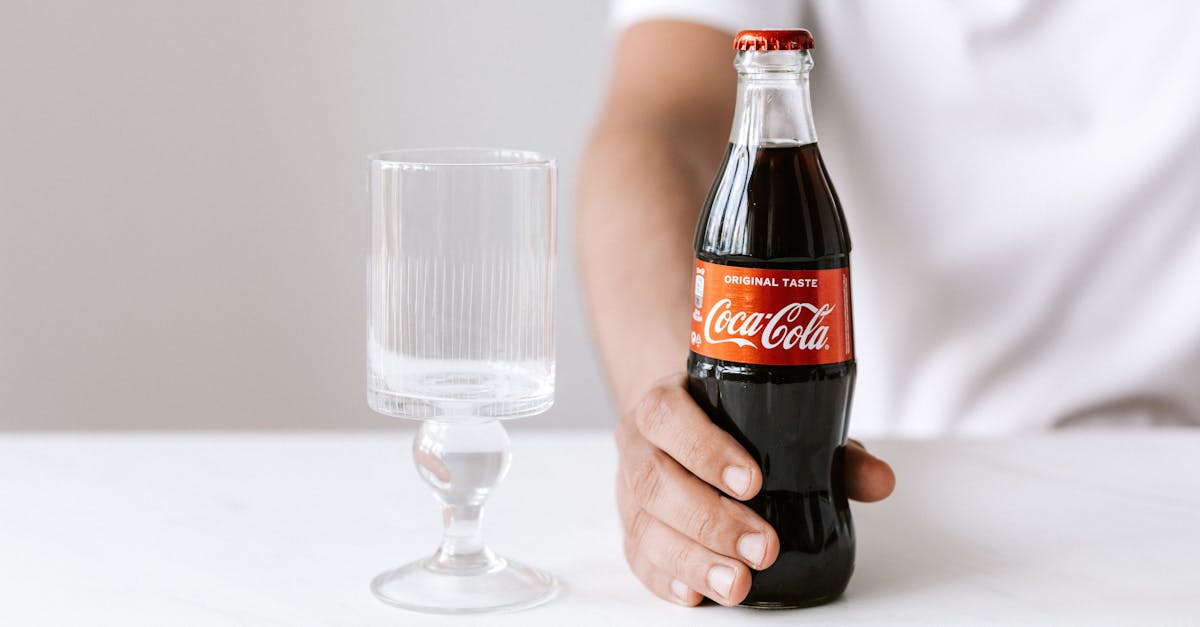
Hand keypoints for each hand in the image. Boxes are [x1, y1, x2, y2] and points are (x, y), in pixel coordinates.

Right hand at [615, 373, 895, 605]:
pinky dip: (666, 579)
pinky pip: (637, 557)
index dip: (704, 449)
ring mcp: (628, 489)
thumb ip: (829, 450)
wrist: (681, 426)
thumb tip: (880, 481)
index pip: (669, 416)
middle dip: (710, 520)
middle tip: (762, 548)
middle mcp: (640, 444)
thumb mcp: (778, 423)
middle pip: (656, 481)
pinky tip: (697, 593)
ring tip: (738, 583)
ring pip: (644, 526)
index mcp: (667, 403)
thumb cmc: (732, 424)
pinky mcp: (631, 528)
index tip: (752, 481)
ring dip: (693, 559)